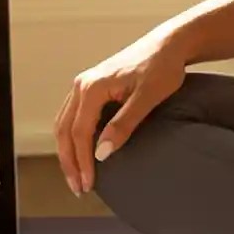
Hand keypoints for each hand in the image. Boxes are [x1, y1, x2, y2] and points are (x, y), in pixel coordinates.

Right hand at [53, 33, 186, 195]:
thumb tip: (102, 153)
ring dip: (67, 152)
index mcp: (92, 87)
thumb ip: (124, 124)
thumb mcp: (147, 98)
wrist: (169, 45)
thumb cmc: (162, 68)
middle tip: (79, 188)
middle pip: (64, 130)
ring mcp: (83, 85)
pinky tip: (81, 153)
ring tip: (77, 176)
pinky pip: (71, 117)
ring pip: (64, 124)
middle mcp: (81, 85)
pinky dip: (72, 138)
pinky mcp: (90, 87)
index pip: (79, 132)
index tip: (89, 184)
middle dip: (69, 162)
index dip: (83, 161)